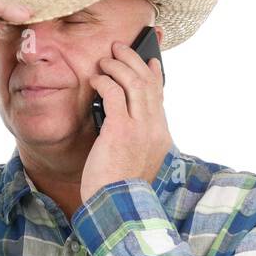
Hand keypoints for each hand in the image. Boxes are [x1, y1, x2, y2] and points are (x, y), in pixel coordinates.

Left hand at [80, 39, 172, 202]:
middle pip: (148, 82)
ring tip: (105, 60)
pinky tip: (96, 79)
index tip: (150, 59)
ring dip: (118, 66)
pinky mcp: (120, 130)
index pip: (160, 96)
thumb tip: (117, 120)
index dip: (154, 74)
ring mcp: (140, 128)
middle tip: (119, 48)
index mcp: (160, 135)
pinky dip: (105, 82)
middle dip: (133, 60)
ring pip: (134, 82)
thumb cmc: (119, 188)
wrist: (118, 207)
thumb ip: (133, 139)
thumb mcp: (134, 160)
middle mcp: (154, 128)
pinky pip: (114, 95)